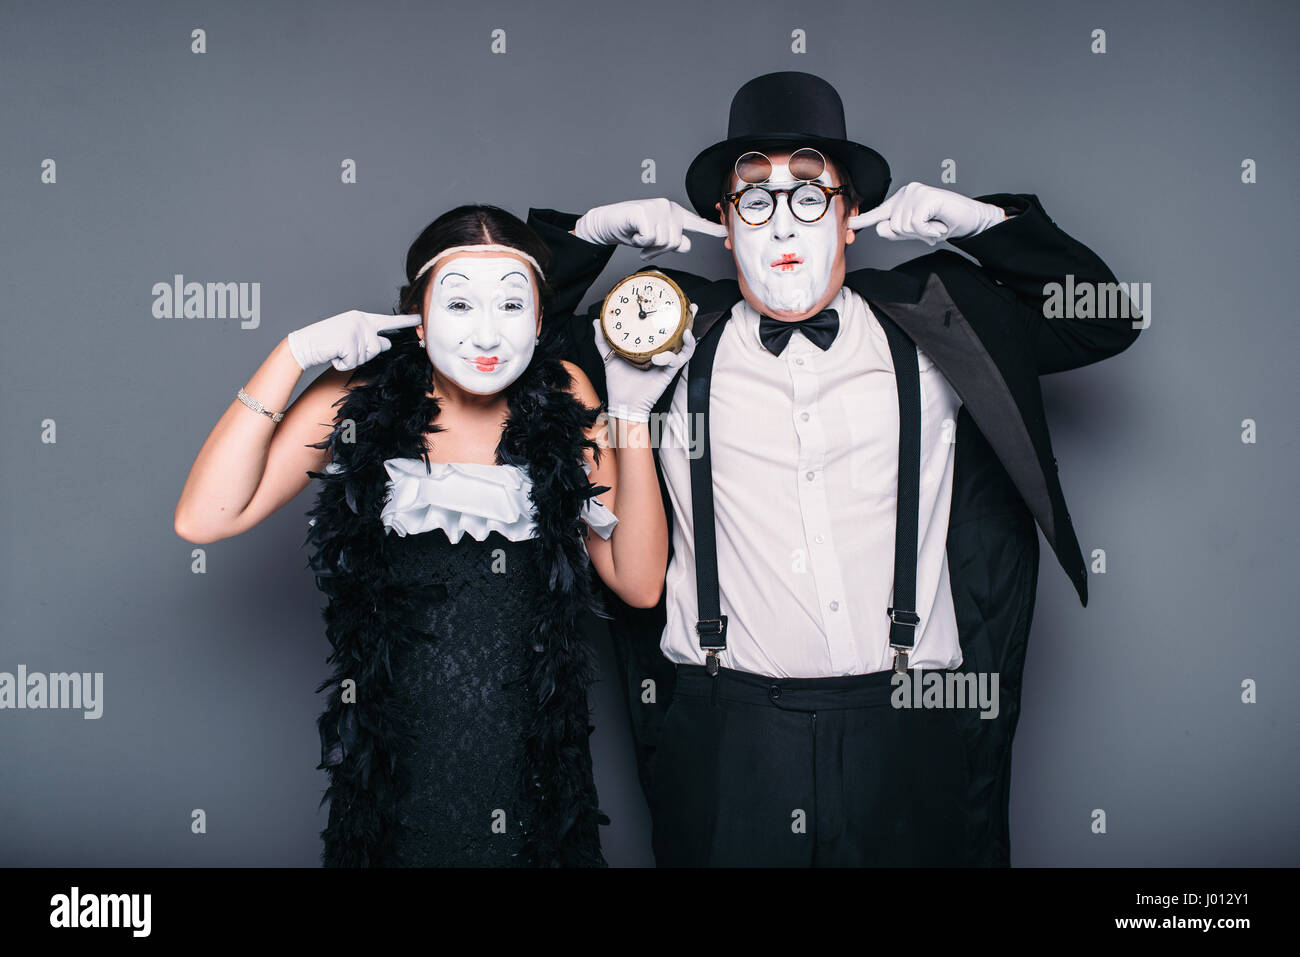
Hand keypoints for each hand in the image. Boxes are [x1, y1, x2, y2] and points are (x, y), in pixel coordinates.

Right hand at [286, 310, 421, 371]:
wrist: (304, 345)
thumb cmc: (327, 343)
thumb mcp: (351, 337)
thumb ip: (370, 339)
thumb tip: (387, 344)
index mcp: (362, 318)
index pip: (388, 321)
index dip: (406, 321)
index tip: (420, 319)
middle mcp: (361, 321)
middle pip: (379, 347)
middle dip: (365, 353)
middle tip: (344, 348)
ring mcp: (355, 330)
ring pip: (367, 356)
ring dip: (352, 359)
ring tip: (337, 350)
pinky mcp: (348, 341)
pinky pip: (354, 362)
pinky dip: (342, 363)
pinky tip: (333, 354)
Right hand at [574, 198, 726, 259]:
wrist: (608, 223)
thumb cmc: (632, 230)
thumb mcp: (656, 239)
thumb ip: (673, 242)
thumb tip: (687, 244)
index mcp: (674, 214)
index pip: (696, 223)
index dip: (711, 230)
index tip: (726, 232)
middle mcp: (669, 208)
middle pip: (675, 242)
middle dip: (659, 249)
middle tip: (645, 243)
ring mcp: (657, 207)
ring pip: (663, 242)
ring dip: (649, 246)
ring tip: (639, 236)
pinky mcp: (645, 211)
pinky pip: (650, 238)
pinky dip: (639, 240)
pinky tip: (634, 231)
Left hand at [593, 305, 697, 421]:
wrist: (623, 403)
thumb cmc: (619, 383)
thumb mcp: (609, 356)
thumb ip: (603, 340)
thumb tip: (596, 322)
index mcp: (650, 348)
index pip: (664, 330)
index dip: (671, 316)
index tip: (673, 301)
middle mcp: (662, 354)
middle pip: (679, 335)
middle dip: (688, 321)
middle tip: (692, 307)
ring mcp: (667, 363)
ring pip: (685, 347)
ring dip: (688, 338)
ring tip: (686, 329)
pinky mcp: (669, 373)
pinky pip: (679, 360)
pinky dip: (677, 354)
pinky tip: (668, 351)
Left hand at [849, 182, 1006, 245]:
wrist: (970, 220)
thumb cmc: (943, 224)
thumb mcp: (916, 232)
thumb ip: (896, 232)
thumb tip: (880, 228)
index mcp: (901, 200)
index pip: (879, 212)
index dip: (864, 220)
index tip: (849, 225)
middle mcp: (906, 192)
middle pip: (892, 226)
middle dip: (912, 234)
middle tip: (930, 227)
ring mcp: (916, 192)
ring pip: (903, 226)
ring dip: (922, 232)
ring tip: (935, 224)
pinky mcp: (926, 196)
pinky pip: (916, 224)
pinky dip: (928, 230)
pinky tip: (938, 223)